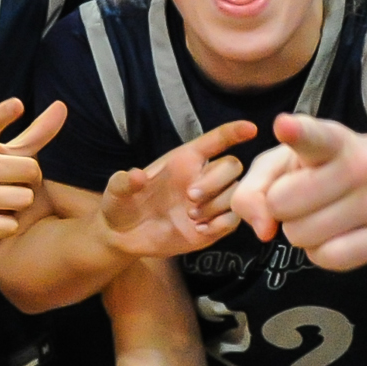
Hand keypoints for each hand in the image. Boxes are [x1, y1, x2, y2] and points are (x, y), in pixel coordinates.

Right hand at [0, 97, 66, 246]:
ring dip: (20, 205)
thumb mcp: (3, 151)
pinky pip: (10, 225)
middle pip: (28, 170)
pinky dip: (8, 225)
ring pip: (22, 200)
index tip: (17, 104)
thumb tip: (62, 106)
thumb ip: (34, 132)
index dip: (2, 114)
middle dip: (29, 180)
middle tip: (11, 183)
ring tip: (1, 202)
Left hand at [101, 119, 255, 258]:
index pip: (214, 142)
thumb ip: (124, 182)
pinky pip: (233, 220)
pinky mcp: (213, 225)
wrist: (124, 237)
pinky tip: (198, 229)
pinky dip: (221, 224)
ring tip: (190, 216)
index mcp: (183, 160)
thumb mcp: (116, 192)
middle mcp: (201, 177)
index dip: (232, 133)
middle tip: (190, 197)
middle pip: (233, 166)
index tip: (250, 128)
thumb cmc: (121, 205)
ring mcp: (210, 202)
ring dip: (217, 205)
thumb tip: (137, 175)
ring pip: (236, 193)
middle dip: (216, 180)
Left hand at [230, 114, 366, 269]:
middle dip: (279, 207)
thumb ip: (253, 188)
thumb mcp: (282, 163)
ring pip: (303, 236)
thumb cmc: (325, 169)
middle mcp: (364, 166)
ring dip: (299, 231)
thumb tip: (263, 229)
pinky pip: (331, 259)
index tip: (284, 125)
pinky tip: (334, 234)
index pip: (314, 137)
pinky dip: (320, 253)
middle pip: (281, 204)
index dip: (297, 132)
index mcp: (333, 140)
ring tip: (320, 213)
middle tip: (302, 197)